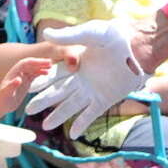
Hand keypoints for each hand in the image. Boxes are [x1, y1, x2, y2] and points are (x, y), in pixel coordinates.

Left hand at [0, 57, 52, 113]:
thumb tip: (19, 79)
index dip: (35, 61)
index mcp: (14, 72)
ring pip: (33, 68)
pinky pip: (34, 74)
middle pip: (31, 64)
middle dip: (40, 62)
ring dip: (41, 66)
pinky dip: (40, 72)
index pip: (26, 63)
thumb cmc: (1, 100)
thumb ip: (12, 86)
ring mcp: (22, 77)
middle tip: (50, 62)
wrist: (0, 106)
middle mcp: (18, 72)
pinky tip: (47, 73)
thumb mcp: (6, 93)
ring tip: (51, 67)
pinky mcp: (25, 82)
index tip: (45, 63)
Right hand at [26, 20, 147, 137]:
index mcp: (76, 64)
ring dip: (58, 116)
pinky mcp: (105, 100)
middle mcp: (82, 79)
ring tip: (45, 126)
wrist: (139, 48)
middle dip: (44, 101)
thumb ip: (70, 36)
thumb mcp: (91, 33)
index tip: (29, 88)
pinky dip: (81, 124)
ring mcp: (93, 91)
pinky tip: (72, 134)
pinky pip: (90, 114)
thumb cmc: (116, 36)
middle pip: (59, 93)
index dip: (42, 82)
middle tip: (28, 110)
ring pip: (71, 106)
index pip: (55, 75)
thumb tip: (46, 34)